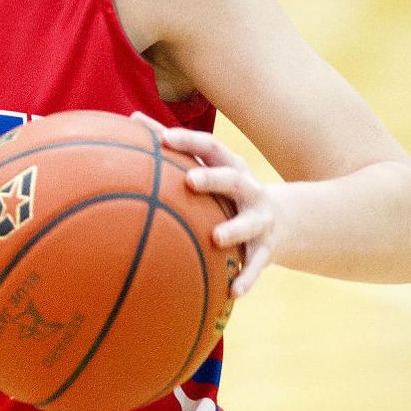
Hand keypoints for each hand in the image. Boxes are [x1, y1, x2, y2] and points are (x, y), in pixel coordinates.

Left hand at [131, 113, 275, 295]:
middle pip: (234, 179)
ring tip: (216, 237)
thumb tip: (130, 119)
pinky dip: (246, 277)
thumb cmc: (225, 190)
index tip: (165, 138)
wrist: (280, 220)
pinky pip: (257, 264)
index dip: (189, 140)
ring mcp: (260, 219)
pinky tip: (233, 292)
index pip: (211, 147)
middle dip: (214, 179)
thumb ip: (172, 147)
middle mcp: (249, 189)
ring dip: (234, 229)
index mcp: (230, 167)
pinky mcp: (266, 249)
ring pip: (250, 223)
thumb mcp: (208, 167)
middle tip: (190, 181)